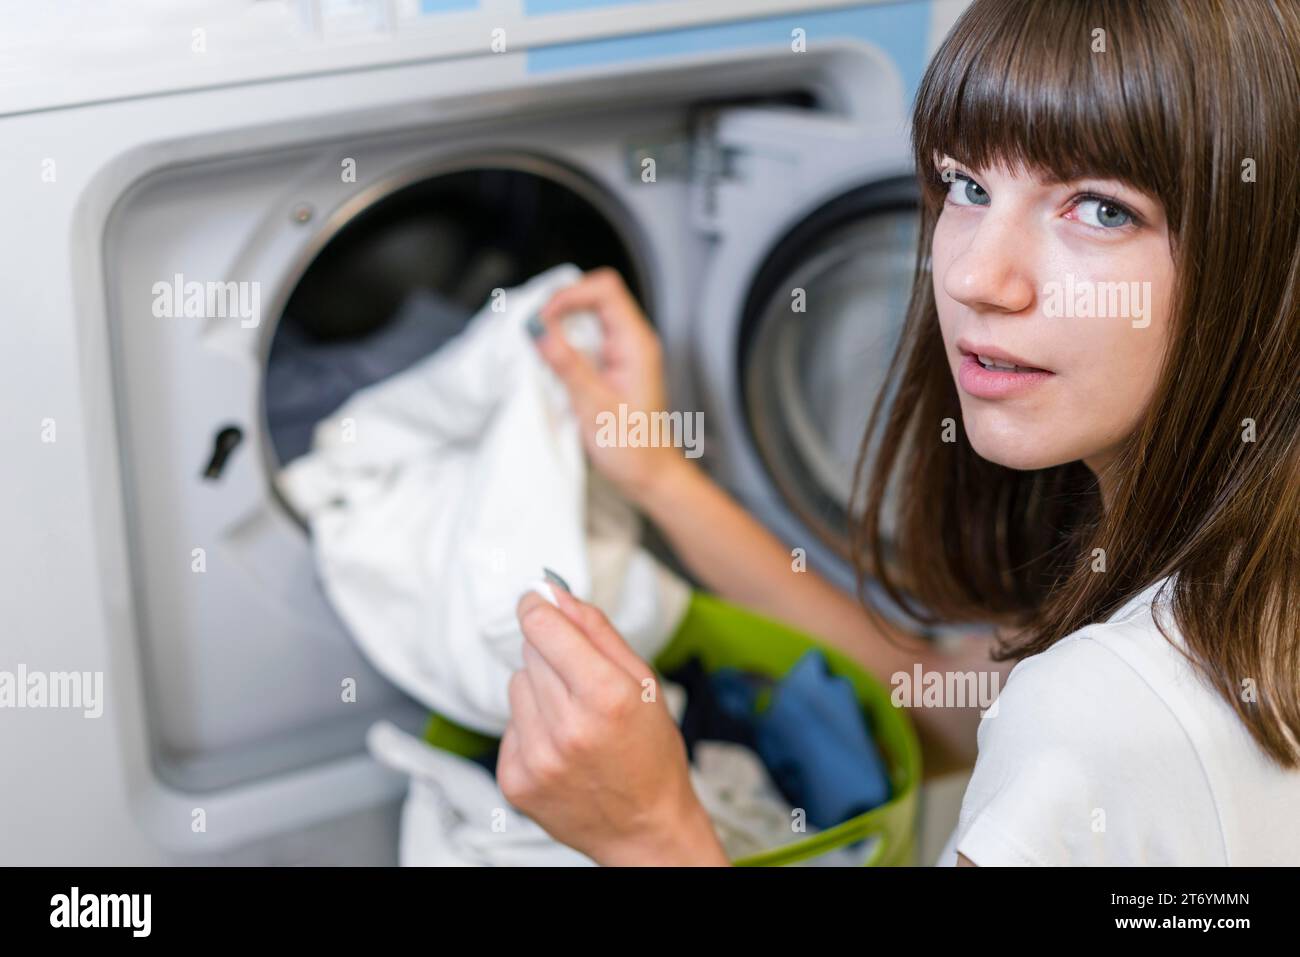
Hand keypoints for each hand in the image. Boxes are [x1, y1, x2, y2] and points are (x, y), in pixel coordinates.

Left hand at [498, 584, 728, 866]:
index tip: (535, 600)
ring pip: (515, 686)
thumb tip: (556, 593)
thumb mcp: (643, 683)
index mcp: (606, 697)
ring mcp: (537, 759)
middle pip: (530, 653)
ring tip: (572, 719)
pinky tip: (559, 747)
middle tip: (581, 685)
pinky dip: (530, 728)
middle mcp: (567, 729)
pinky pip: (507, 726)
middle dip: (552, 656)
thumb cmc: (650, 753)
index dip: (536, 607)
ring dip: (539, 693)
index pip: (543, 628)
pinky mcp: (515, 780)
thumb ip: (597, 630)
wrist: (644, 829)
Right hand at [532, 268, 690, 505]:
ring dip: (561, 323)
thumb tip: (539, 331)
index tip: (543, 319)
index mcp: (637, 344)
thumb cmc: (631, 447)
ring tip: (539, 343)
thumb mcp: (594, 406)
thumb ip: (567, 365)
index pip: (605, 290)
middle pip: (596, 295)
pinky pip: (586, 336)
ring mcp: (622, 351)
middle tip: (535, 328)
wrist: (648, 473)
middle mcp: (632, 340)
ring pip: (588, 314)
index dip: (570, 295)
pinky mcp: (611, 363)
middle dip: (561, 304)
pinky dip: (564, 340)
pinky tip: (550, 358)